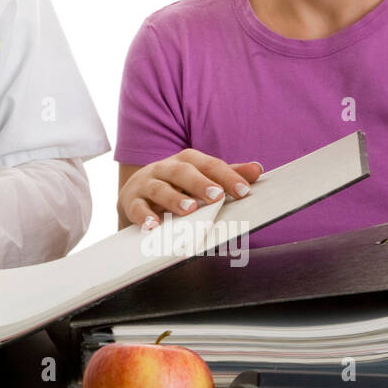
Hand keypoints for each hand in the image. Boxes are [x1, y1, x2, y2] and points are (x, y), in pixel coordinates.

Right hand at [119, 150, 262, 230]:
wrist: (136, 197)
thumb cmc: (176, 188)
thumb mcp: (201, 179)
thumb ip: (227, 176)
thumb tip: (257, 169)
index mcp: (185, 161)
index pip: (208, 164)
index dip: (226, 176)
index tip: (244, 191)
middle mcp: (164, 168)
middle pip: (182, 171)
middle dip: (200, 183)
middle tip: (216, 196)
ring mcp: (145, 183)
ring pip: (159, 188)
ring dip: (174, 199)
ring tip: (189, 210)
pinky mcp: (130, 201)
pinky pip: (136, 208)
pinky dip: (144, 216)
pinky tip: (153, 226)